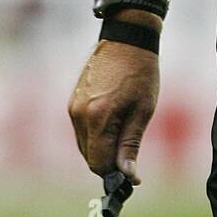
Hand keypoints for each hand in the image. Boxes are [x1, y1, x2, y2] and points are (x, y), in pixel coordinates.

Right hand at [68, 40, 158, 184]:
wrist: (126, 40)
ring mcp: (73, 108)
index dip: (115, 174)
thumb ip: (131, 144)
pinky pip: (81, 131)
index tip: (132, 176)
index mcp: (97, 117)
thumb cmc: (140, 73)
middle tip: (131, 159)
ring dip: (101, 150)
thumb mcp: (143, 110)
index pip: (99, 163)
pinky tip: (113, 126)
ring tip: (124, 137)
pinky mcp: (73, 102)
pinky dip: (95, 137)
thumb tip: (129, 176)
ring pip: (84, 146)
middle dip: (108, 163)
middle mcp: (79, 115)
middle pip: (89, 157)